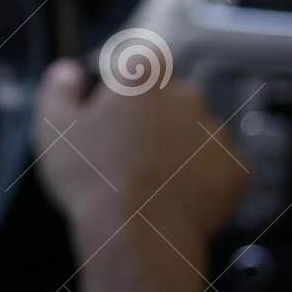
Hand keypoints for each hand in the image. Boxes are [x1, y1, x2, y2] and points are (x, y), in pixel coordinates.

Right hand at [32, 59, 247, 251]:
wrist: (138, 234)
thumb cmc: (93, 178)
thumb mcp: (54, 129)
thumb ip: (59, 91)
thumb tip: (66, 73)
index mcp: (143, 77)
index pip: (145, 58)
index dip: (131, 79)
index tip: (116, 102)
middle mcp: (186, 96)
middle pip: (173, 97)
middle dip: (155, 118)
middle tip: (128, 151)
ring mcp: (216, 133)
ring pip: (197, 133)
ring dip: (180, 148)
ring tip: (151, 181)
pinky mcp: (237, 170)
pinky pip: (221, 167)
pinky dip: (204, 178)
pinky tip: (176, 196)